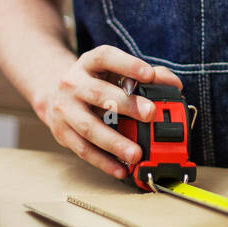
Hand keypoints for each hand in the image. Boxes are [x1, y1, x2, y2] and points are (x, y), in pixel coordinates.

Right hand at [36, 44, 181, 179]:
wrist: (55, 94)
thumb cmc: (95, 82)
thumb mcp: (114, 72)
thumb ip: (146, 74)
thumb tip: (172, 83)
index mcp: (89, 63)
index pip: (106, 57)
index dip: (127, 64)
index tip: (149, 75)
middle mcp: (73, 83)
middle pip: (98, 93)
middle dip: (126, 105)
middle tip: (150, 114)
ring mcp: (65, 109)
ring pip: (89, 127)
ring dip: (114, 142)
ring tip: (136, 153)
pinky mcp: (62, 133)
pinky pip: (83, 150)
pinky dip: (104, 162)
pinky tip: (122, 169)